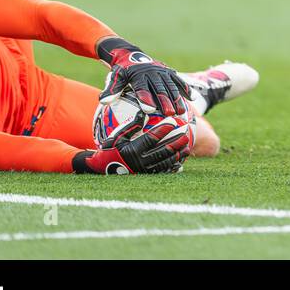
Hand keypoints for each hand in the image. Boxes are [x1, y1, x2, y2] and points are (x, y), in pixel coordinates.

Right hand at [75, 119, 193, 174]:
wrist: (102, 169)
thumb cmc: (110, 149)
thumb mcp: (116, 136)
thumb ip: (131, 126)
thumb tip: (143, 113)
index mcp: (132, 150)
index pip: (151, 138)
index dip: (163, 129)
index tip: (173, 121)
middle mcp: (139, 162)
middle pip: (162, 151)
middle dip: (176, 142)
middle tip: (186, 134)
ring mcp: (144, 171)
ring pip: (165, 162)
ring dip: (178, 154)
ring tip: (187, 146)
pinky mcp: (146, 176)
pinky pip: (162, 171)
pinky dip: (173, 166)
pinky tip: (181, 161)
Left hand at [99, 46, 190, 117]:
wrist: (132, 55)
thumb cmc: (122, 72)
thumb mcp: (114, 78)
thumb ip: (111, 89)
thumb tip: (104, 101)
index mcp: (138, 75)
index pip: (142, 87)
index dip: (145, 98)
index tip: (149, 109)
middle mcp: (152, 72)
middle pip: (159, 88)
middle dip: (165, 101)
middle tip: (170, 114)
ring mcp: (162, 72)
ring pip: (171, 86)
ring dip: (177, 98)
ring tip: (182, 111)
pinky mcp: (169, 72)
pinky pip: (179, 81)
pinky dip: (186, 89)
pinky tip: (192, 98)